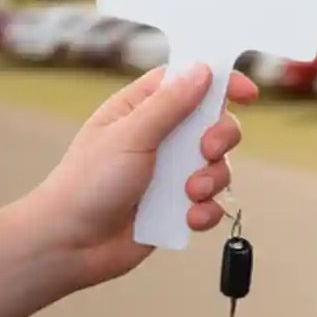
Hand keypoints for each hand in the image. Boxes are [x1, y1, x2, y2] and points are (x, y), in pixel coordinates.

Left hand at [25, 64, 258, 288]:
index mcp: (142, 109)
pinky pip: (211, 202)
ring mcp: (170, 172)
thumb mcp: (130, 135)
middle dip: (220, 138)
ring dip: (212, 179)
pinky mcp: (176, 205)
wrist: (69, 245)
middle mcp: (160, 137)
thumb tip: (203, 71)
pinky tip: (188, 218)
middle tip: (206, 151)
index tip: (247, 94)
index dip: (220, 82)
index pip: (189, 81)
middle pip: (214, 123)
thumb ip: (170, 104)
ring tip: (188, 194)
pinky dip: (206, 210)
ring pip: (218, 165)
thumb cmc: (86, 184)